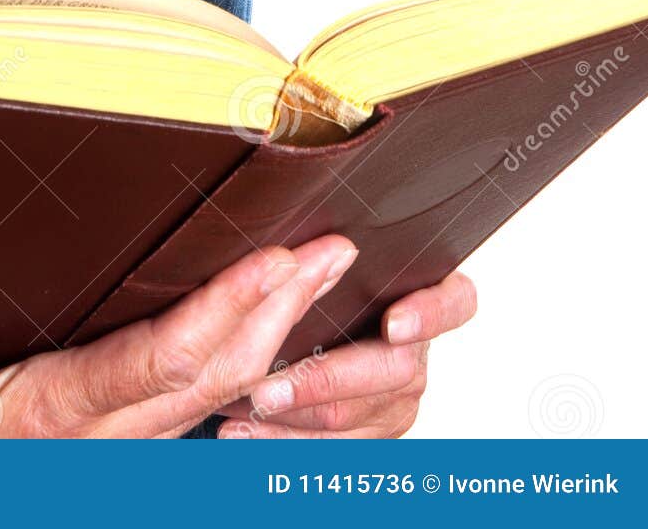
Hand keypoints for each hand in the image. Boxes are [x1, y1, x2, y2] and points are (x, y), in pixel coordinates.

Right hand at [0, 233, 359, 438]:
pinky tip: (272, 329)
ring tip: (318, 274)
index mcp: (57, 416)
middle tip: (330, 249)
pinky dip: (248, 362)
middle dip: (277, 311)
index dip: (220, 311)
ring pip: (221, 392)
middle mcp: (105, 437)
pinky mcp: (122, 445)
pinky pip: (203, 406)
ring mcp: (122, 446)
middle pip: (215, 374)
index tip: (270, 262)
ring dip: (275, 331)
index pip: (161, 362)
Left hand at [213, 270, 477, 437]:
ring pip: (352, 416)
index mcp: (426, 299)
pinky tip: (243, 432)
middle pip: (390, 371)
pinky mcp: (373, 433)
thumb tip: (299, 254)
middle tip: (266, 388)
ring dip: (291, 413)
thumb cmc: (325, 284)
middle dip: (322, 381)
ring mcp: (399, 399)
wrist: (311, 332)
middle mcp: (418, 353)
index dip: (429, 313)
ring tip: (243, 406)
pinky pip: (330, 445)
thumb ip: (330, 260)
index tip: (393, 324)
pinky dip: (281, 439)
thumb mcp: (335, 266)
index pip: (455, 303)